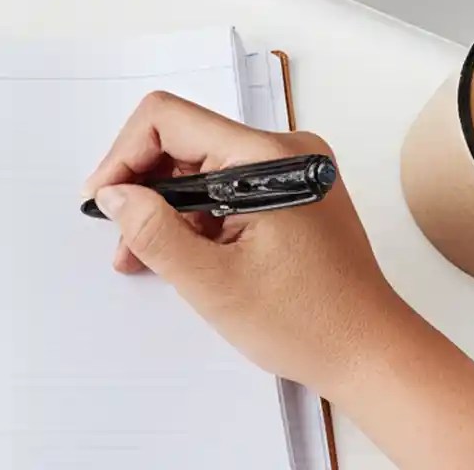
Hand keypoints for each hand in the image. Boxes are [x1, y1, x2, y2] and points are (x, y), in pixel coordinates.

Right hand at [82, 92, 403, 394]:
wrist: (370, 352)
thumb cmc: (307, 322)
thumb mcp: (212, 282)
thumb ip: (154, 231)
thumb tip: (114, 195)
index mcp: (267, 158)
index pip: (168, 120)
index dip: (124, 156)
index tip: (103, 200)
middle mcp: (282, 150)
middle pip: (182, 142)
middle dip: (142, 187)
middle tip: (119, 236)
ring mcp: (289, 170)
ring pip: (199, 168)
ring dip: (164, 207)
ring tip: (142, 255)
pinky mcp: (290, 192)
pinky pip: (223, 187)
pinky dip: (193, 216)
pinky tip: (177, 253)